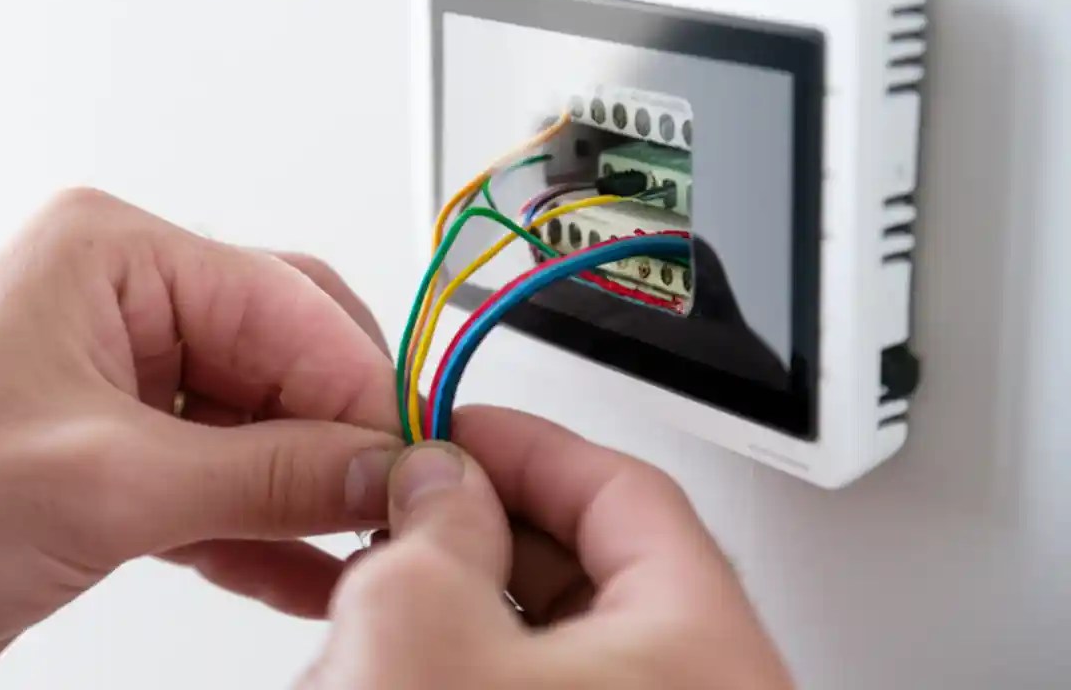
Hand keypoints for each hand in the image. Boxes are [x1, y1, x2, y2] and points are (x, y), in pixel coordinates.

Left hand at [0, 189, 401, 688]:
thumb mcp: (104, 483)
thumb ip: (264, 473)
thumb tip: (379, 467)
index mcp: (109, 259)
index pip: (287, 304)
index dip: (363, 383)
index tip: (417, 456)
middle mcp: (117, 311)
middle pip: (283, 359)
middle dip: (342, 433)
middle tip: (399, 500)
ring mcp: (115, 391)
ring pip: (258, 428)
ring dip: (311, 490)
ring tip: (369, 545)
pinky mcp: (108, 467)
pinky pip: (217, 485)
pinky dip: (264, 530)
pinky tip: (312, 573)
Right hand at [303, 407, 791, 689]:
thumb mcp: (421, 629)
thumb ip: (434, 522)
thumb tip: (438, 478)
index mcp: (702, 654)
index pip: (632, 492)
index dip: (531, 445)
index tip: (463, 428)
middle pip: (598, 565)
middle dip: (486, 525)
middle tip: (419, 503)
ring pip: (559, 638)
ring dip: (470, 600)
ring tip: (390, 586)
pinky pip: (539, 687)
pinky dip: (476, 663)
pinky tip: (402, 659)